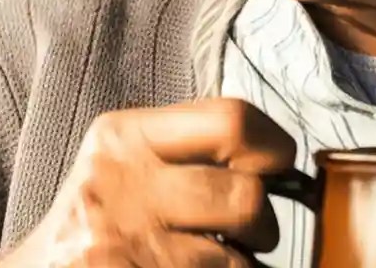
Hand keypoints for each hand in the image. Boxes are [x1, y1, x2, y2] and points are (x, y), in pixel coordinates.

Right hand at [0, 98, 295, 266]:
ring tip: (213, 260)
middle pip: (245, 196)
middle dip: (262, 224)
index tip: (277, 166)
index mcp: (124, 136)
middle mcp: (118, 184)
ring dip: (241, 266)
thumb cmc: (97, 218)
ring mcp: (121, 245)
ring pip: (237, 260)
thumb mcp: (124, 162)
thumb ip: (189, 148)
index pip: (232, 120)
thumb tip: (278, 157)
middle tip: (247, 231)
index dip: (274, 146)